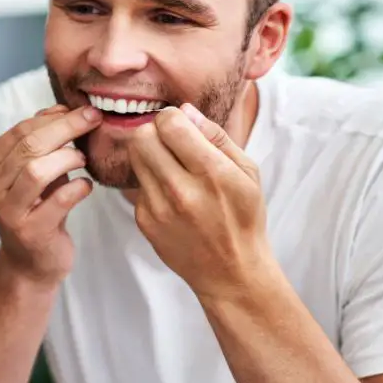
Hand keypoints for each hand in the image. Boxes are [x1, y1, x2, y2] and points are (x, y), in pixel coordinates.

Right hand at [0, 104, 101, 285]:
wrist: (30, 263)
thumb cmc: (37, 208)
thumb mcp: (33, 170)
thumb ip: (40, 140)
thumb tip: (61, 108)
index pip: (19, 131)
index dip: (54, 117)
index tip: (82, 111)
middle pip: (29, 147)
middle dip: (67, 128)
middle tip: (94, 120)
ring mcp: (7, 212)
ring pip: (37, 170)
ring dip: (68, 158)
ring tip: (83, 159)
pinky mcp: (30, 232)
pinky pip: (58, 200)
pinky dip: (78, 187)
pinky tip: (86, 186)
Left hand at [128, 104, 273, 302]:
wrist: (231, 272)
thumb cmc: (243, 217)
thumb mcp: (247, 172)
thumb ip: (216, 136)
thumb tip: (184, 111)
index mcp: (212, 173)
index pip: (169, 123)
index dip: (173, 118)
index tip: (182, 128)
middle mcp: (181, 191)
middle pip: (142, 136)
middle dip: (155, 131)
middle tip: (171, 143)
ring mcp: (158, 208)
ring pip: (135, 156)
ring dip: (150, 153)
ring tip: (171, 165)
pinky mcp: (144, 221)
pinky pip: (137, 183)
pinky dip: (151, 181)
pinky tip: (171, 194)